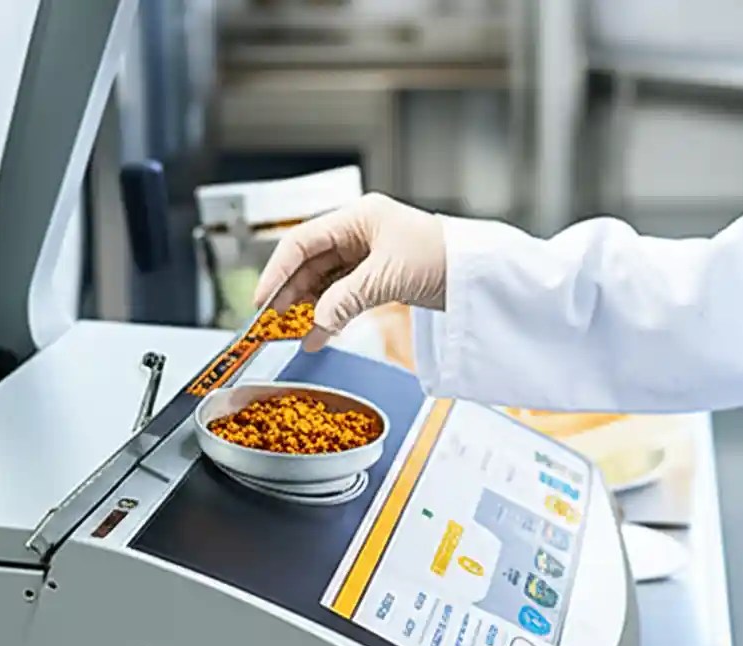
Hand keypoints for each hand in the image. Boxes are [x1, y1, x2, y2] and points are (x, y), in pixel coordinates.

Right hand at [253, 193, 445, 351]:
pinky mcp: (380, 275)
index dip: (277, 270)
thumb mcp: (387, 277)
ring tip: (296, 331)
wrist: (480, 274)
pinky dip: (332, 311)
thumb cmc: (444, 257)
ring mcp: (369, 254)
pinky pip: (345, 293)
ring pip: (326, 280)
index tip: (262, 299)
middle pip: (310, 261)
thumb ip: (345, 300)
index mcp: (358, 218)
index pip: (302, 241)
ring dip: (310, 305)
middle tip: (273, 321)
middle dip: (290, 291)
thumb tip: (315, 324)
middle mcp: (360, 232)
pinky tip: (322, 330)